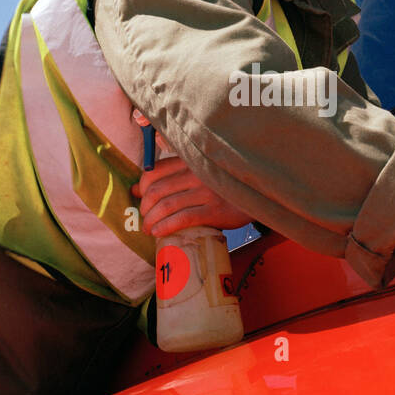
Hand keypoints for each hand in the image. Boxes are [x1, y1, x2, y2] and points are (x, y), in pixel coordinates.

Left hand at [131, 155, 255, 238]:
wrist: (256, 194)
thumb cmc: (222, 185)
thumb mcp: (200, 172)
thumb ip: (173, 175)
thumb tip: (137, 188)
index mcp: (190, 161)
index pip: (154, 172)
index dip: (141, 186)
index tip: (138, 197)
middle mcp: (196, 173)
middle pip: (157, 190)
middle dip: (145, 207)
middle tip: (144, 217)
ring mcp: (206, 192)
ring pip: (167, 205)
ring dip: (152, 219)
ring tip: (148, 228)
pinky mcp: (214, 210)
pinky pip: (183, 218)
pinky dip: (165, 226)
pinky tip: (158, 233)